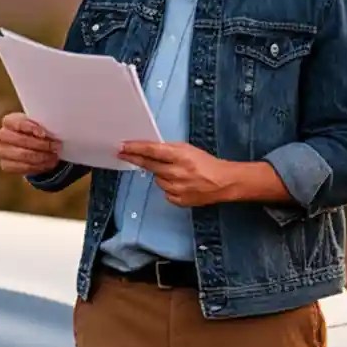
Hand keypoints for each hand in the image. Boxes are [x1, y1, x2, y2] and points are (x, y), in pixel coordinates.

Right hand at [0, 112, 61, 174]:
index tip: (44, 134)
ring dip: (41, 157)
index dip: (31, 128)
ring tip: (54, 156)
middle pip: (21, 140)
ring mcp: (2, 151)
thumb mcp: (39, 124)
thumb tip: (54, 132)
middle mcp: (2, 135)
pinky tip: (47, 164)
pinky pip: (23, 167)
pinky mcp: (6, 165)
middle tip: (56, 146)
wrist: (31, 146)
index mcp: (9, 121)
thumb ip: (43, 126)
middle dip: (41, 145)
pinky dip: (38, 166)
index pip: (18, 123)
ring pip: (23, 155)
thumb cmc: (36, 131)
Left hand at [117, 141, 234, 206]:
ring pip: (157, 180)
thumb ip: (169, 150)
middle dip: (135, 158)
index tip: (123, 146)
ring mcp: (176, 188)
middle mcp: (176, 172)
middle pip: (149, 165)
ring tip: (174, 172)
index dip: (135, 148)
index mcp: (180, 156)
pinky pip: (165, 192)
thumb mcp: (188, 149)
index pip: (152, 151)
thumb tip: (149, 150)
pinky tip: (180, 184)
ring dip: (161, 175)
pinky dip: (169, 187)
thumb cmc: (206, 163)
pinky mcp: (178, 200)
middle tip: (123, 153)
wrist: (223, 183)